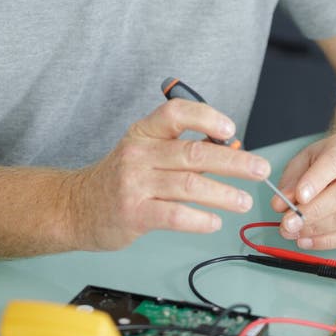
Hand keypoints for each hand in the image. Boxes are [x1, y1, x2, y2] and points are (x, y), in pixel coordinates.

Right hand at [66, 99, 271, 250]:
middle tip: (259, 169)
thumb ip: (182, 149)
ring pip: (190, 185)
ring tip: (244, 201)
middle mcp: (139, 154)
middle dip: (233, 161)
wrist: (77, 206)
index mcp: (143, 132)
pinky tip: (215, 221)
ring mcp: (135, 184)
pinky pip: (175, 215)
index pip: (176, 113)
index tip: (231, 128)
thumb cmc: (120, 177)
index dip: (206, 117)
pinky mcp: (134, 213)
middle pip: (193, 153)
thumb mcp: (145, 151)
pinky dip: (200, 219)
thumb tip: (231, 149)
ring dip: (224, 194)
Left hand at [273, 132, 335, 248]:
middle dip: (313, 212)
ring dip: (318, 230)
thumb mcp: (305, 159)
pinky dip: (329, 241)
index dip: (316, 181)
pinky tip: (308, 240)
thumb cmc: (328, 160)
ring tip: (293, 232)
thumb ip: (291, 180)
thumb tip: (280, 204)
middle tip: (288, 222)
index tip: (298, 196)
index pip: (334, 162)